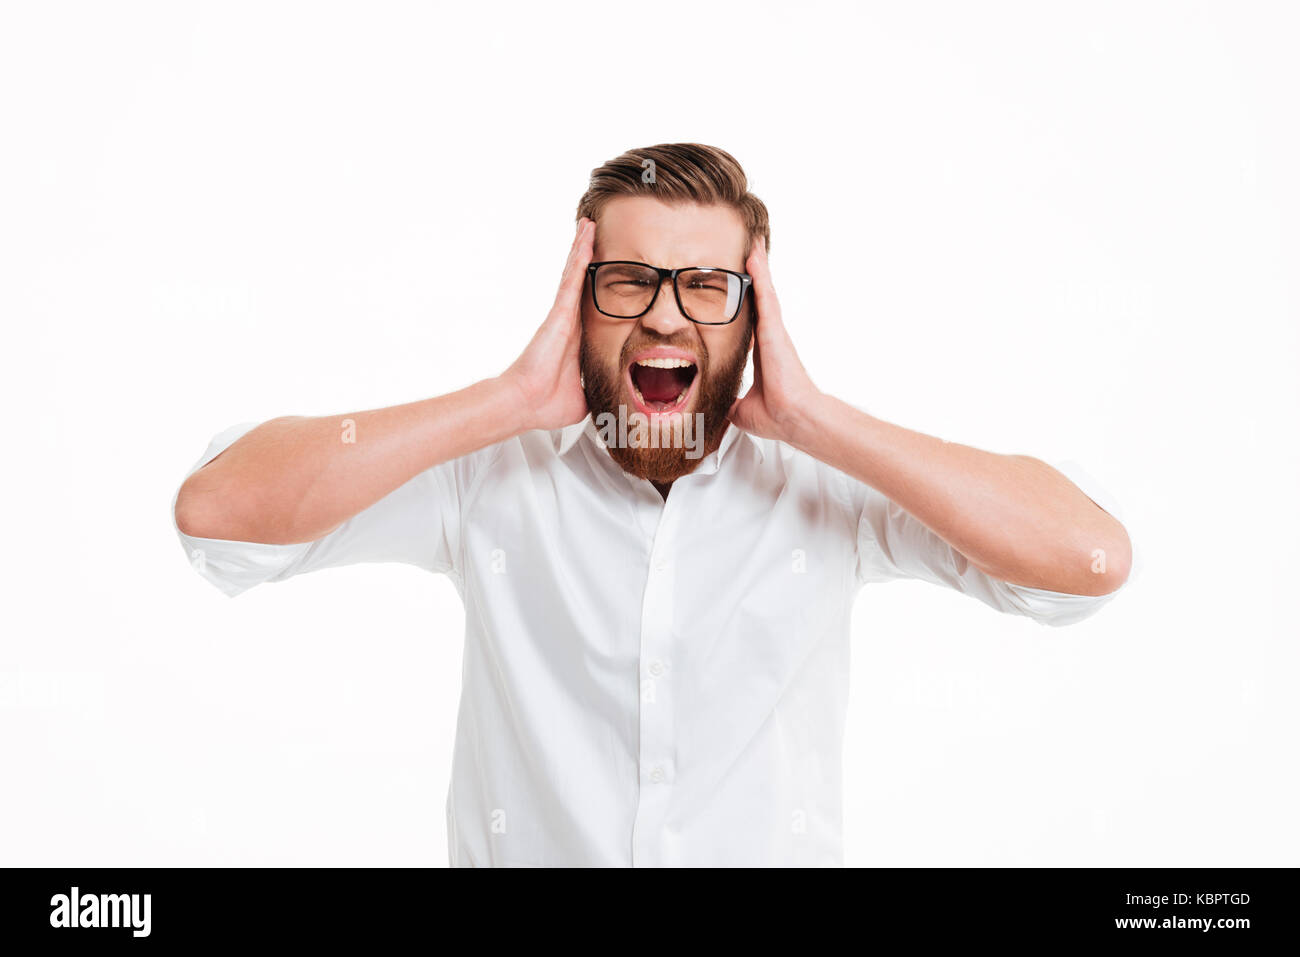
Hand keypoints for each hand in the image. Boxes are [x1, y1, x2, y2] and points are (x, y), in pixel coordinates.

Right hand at [502, 217, 593, 430]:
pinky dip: (580, 255)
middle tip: (594, 234)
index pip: (589, 307)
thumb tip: (614, 401)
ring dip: (582, 247)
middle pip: (580, 282)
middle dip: (586, 258)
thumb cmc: (545, 404)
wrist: (526, 404)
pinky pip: (572, 278)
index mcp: (576, 340)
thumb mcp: (584, 398)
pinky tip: (587, 234)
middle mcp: (568, 322)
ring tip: (590, 223)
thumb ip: (597, 391)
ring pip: (575, 273)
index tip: (605, 274)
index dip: (595, 288)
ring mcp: (562, 315)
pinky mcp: (559, 312)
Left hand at [727, 237, 820, 443]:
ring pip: (764, 290)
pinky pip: (765, 294)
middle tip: (749, 249)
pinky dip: (760, 273)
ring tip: (752, 241)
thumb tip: (717, 409)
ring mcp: (774, 330)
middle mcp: (769, 337)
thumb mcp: (742, 409)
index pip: (750, 319)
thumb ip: (730, 403)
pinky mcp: (775, 328)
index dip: (745, 301)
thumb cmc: (776, 416)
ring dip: (758, 265)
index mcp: (762, 351)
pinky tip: (754, 253)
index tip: (738, 286)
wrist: (792, 419)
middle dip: (755, 274)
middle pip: (759, 298)